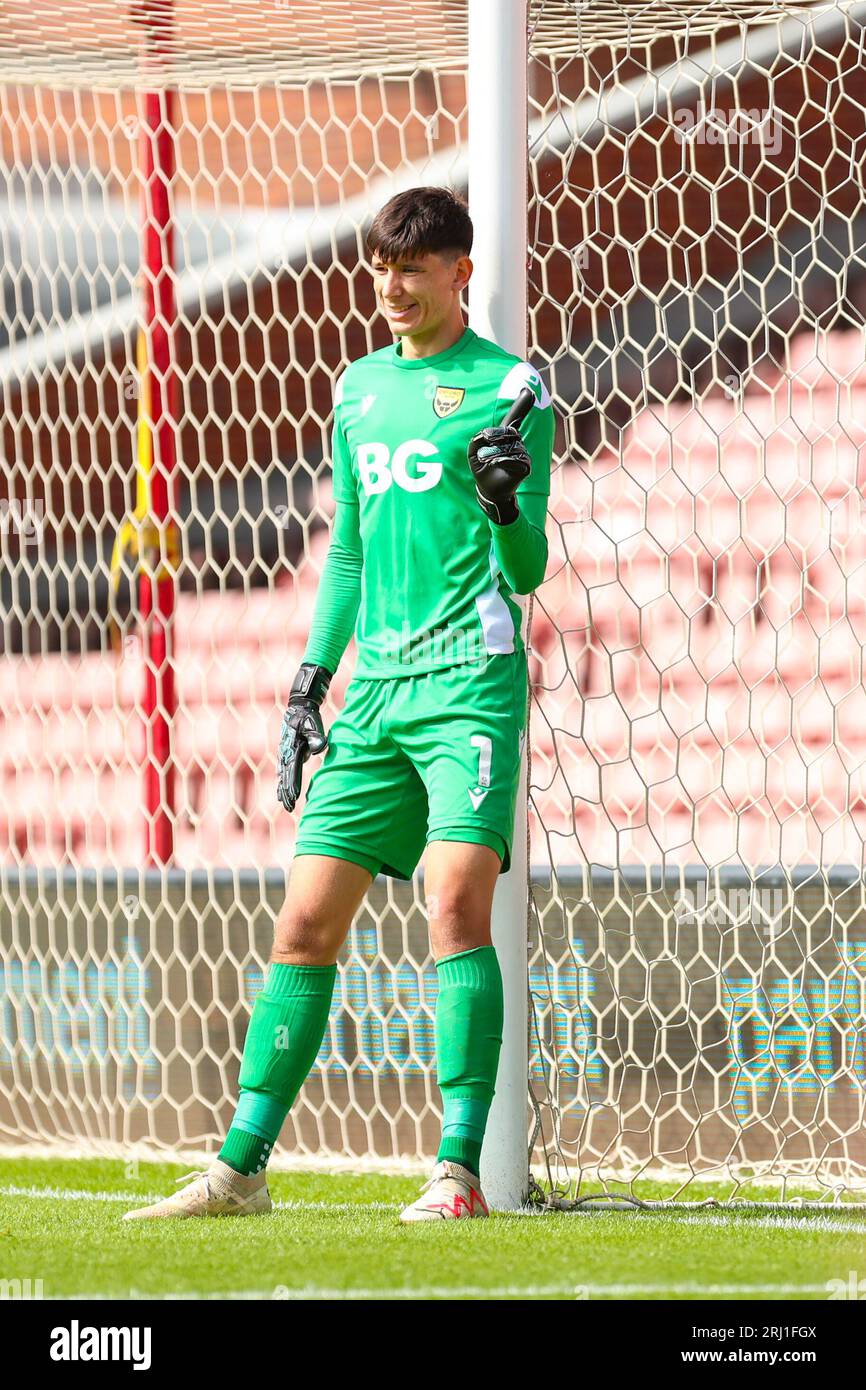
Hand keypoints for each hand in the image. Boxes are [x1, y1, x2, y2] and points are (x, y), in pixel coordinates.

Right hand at [277, 663, 331, 812]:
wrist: (299, 708)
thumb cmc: (308, 717)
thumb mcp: (313, 724)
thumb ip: (316, 737)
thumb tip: (319, 748)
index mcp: (292, 748)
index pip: (292, 770)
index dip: (292, 784)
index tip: (294, 797)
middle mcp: (286, 753)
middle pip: (285, 776)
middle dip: (286, 792)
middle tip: (289, 807)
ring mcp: (285, 753)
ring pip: (283, 775)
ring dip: (283, 789)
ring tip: (284, 803)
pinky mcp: (288, 752)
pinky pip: (285, 771)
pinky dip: (283, 781)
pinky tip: (281, 790)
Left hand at [467, 384, 536, 525]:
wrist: (489, 490)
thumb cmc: (482, 469)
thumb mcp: (473, 453)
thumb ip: (476, 440)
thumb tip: (482, 434)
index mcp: (505, 438)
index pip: (514, 419)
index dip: (522, 405)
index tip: (529, 391)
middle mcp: (517, 444)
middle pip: (509, 432)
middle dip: (495, 435)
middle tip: (484, 442)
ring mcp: (523, 455)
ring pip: (510, 446)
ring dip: (494, 452)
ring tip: (487, 461)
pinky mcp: (525, 467)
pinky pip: (515, 459)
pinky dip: (503, 461)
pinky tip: (496, 463)